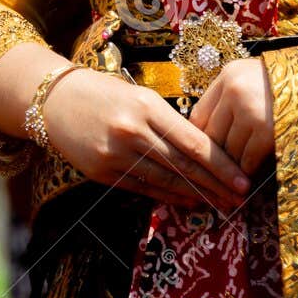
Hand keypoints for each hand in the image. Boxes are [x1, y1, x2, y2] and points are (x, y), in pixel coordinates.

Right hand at [43, 67, 249, 210]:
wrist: (54, 101)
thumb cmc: (104, 93)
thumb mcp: (140, 96)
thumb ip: (169, 121)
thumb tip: (203, 148)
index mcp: (148, 106)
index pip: (194, 142)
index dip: (221, 165)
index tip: (243, 179)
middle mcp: (133, 131)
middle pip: (184, 165)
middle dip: (216, 185)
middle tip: (240, 199)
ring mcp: (115, 154)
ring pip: (166, 180)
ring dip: (196, 195)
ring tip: (220, 204)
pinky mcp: (102, 173)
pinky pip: (143, 188)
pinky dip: (168, 196)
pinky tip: (188, 201)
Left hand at [189, 58, 274, 177]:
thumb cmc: (289, 83)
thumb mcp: (253, 78)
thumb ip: (229, 98)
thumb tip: (208, 134)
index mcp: (228, 76)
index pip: (198, 115)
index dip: (200, 138)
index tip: (204, 152)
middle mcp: (234, 91)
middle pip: (210, 136)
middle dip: (216, 156)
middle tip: (219, 171)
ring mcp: (250, 111)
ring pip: (227, 151)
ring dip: (232, 166)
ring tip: (237, 175)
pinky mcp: (267, 131)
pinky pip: (246, 160)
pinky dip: (248, 170)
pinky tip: (253, 173)